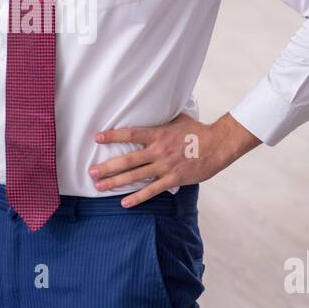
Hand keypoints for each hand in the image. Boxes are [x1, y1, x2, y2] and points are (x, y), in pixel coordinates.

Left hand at [88, 111, 260, 206]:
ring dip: (115, 182)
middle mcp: (158, 151)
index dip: (113, 136)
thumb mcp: (178, 118)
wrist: (218, 145)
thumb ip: (162, 117)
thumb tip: (153, 104)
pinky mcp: (173, 179)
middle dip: (107, 167)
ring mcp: (165, 166)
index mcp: (158, 134)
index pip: (131, 134)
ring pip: (135, 176)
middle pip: (127, 160)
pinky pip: (151, 190)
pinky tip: (123, 203)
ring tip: (99, 186)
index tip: (97, 138)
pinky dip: (136, 198)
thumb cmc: (197, 131)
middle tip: (91, 172)